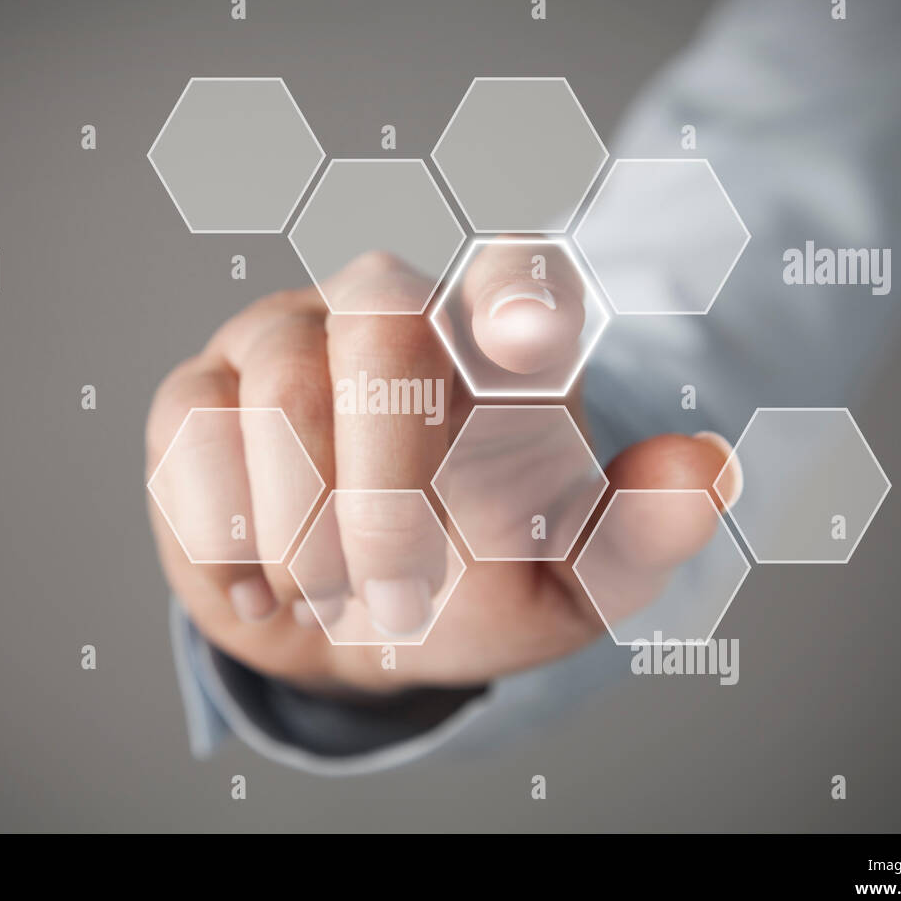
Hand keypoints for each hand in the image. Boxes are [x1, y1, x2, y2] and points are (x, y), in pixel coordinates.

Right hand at [145, 248, 736, 694]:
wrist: (351, 630)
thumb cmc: (472, 588)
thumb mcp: (567, 586)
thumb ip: (635, 534)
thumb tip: (707, 469)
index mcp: (495, 346)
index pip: (519, 270)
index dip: (519, 288)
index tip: (526, 340)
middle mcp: (390, 314)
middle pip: (383, 322)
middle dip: (387, 484)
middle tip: (398, 592)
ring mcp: (286, 340)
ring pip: (282, 383)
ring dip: (308, 527)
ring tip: (335, 595)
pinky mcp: (199, 390)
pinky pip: (193, 429)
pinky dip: (229, 532)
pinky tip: (264, 586)